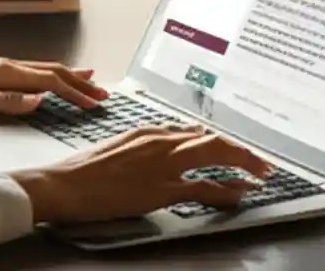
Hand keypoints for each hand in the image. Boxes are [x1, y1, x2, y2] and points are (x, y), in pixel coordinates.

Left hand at [0, 57, 109, 114]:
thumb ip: (6, 101)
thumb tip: (39, 101)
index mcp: (7, 72)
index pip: (50, 81)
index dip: (74, 93)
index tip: (94, 104)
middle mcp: (11, 65)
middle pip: (54, 71)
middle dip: (80, 83)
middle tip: (103, 95)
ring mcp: (6, 67)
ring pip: (47, 69)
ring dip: (71, 76)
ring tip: (92, 80)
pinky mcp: (1, 72)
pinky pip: (36, 70)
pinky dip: (54, 74)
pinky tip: (56, 77)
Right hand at [9, 126, 272, 224]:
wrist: (63, 185)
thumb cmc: (81, 171)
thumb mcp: (115, 150)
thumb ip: (140, 148)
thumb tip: (161, 148)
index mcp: (146, 132)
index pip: (192, 133)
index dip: (217, 142)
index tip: (230, 149)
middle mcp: (159, 141)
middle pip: (211, 139)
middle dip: (240, 150)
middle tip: (260, 162)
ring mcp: (162, 164)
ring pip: (215, 154)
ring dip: (243, 163)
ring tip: (261, 173)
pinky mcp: (160, 188)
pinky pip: (204, 187)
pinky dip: (227, 190)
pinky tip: (240, 194)